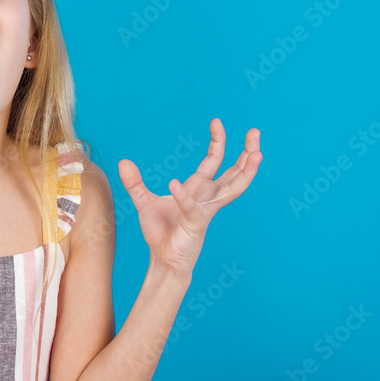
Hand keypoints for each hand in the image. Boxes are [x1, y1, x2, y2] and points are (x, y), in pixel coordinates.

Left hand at [117, 119, 261, 275]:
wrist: (163, 258)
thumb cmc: (161, 232)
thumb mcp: (144, 202)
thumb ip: (135, 183)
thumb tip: (123, 162)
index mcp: (199, 189)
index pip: (214, 161)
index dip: (218, 141)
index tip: (216, 122)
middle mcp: (208, 198)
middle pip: (235, 171)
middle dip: (247, 152)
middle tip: (255, 131)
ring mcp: (206, 211)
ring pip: (234, 188)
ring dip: (246, 172)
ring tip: (256, 154)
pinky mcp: (196, 225)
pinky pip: (192, 208)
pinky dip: (184, 197)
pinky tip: (174, 184)